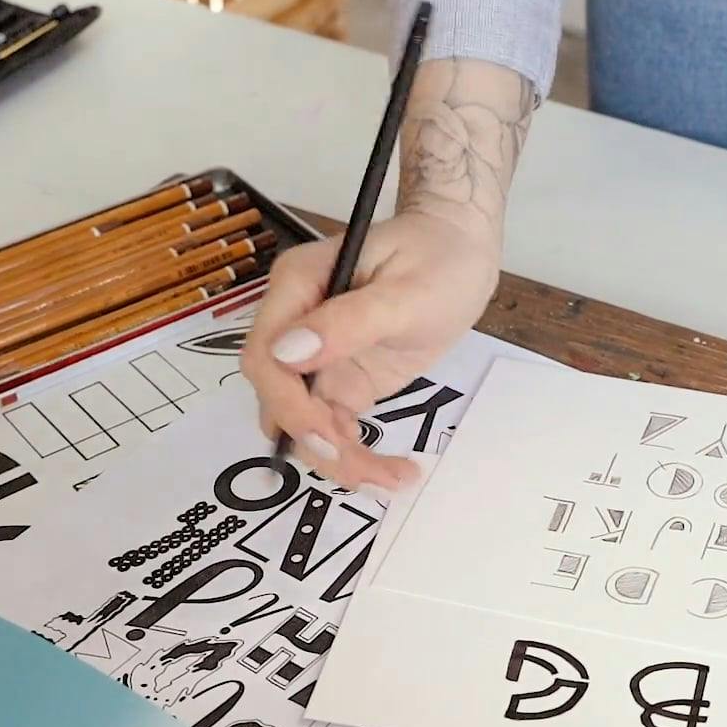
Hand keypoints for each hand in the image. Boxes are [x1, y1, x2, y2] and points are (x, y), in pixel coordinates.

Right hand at [240, 210, 500, 488]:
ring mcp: (316, 355)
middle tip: (369, 471)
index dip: (287, 403)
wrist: (461, 249)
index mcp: (297, 288)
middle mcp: (295, 323)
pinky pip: (331, 425)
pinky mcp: (341, 379)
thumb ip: (347, 323)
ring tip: (391, 478)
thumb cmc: (438, 257)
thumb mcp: (404, 292)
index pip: (264, 356)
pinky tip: (392, 470)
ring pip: (301, 420)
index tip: (329, 434)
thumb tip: (287, 355)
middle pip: (276, 397)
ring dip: (335, 458)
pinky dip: (354, 453)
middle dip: (313, 440)